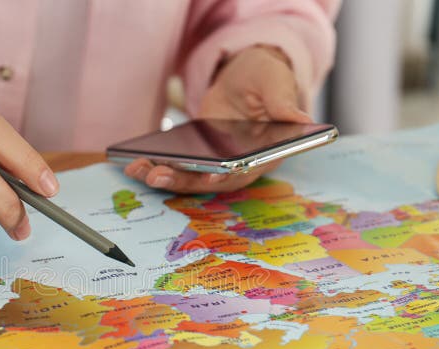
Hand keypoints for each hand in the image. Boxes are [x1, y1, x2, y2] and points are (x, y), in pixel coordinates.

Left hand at [125, 45, 310, 193]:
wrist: (245, 75)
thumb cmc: (266, 76)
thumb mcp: (274, 80)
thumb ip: (283, 101)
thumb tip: (303, 120)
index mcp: (268, 151)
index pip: (248, 170)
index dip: (228, 177)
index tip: (209, 179)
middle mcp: (243, 166)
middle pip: (212, 182)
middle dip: (184, 181)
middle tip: (157, 174)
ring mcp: (218, 166)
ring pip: (192, 180)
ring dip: (165, 178)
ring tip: (138, 169)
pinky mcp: (200, 159)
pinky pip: (179, 169)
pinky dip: (157, 168)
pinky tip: (135, 162)